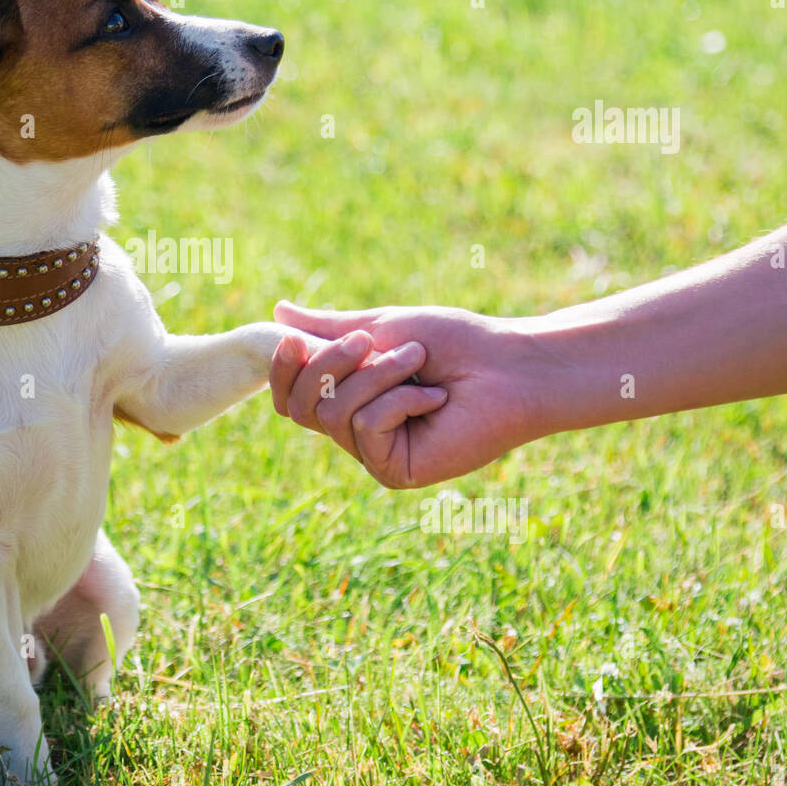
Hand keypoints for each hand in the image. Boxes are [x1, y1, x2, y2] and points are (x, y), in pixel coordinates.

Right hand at [269, 301, 545, 487]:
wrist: (509, 365)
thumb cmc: (454, 343)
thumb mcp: (380, 325)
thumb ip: (328, 328)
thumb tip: (277, 314)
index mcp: (350, 399)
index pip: (290, 397)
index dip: (280, 371)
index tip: (290, 340)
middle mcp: (356, 431)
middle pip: (301, 405)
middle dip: (331, 363)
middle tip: (373, 340)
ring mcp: (375, 454)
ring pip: (333, 412)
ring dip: (377, 375)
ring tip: (419, 362)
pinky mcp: (396, 471)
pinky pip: (366, 428)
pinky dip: (399, 400)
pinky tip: (436, 399)